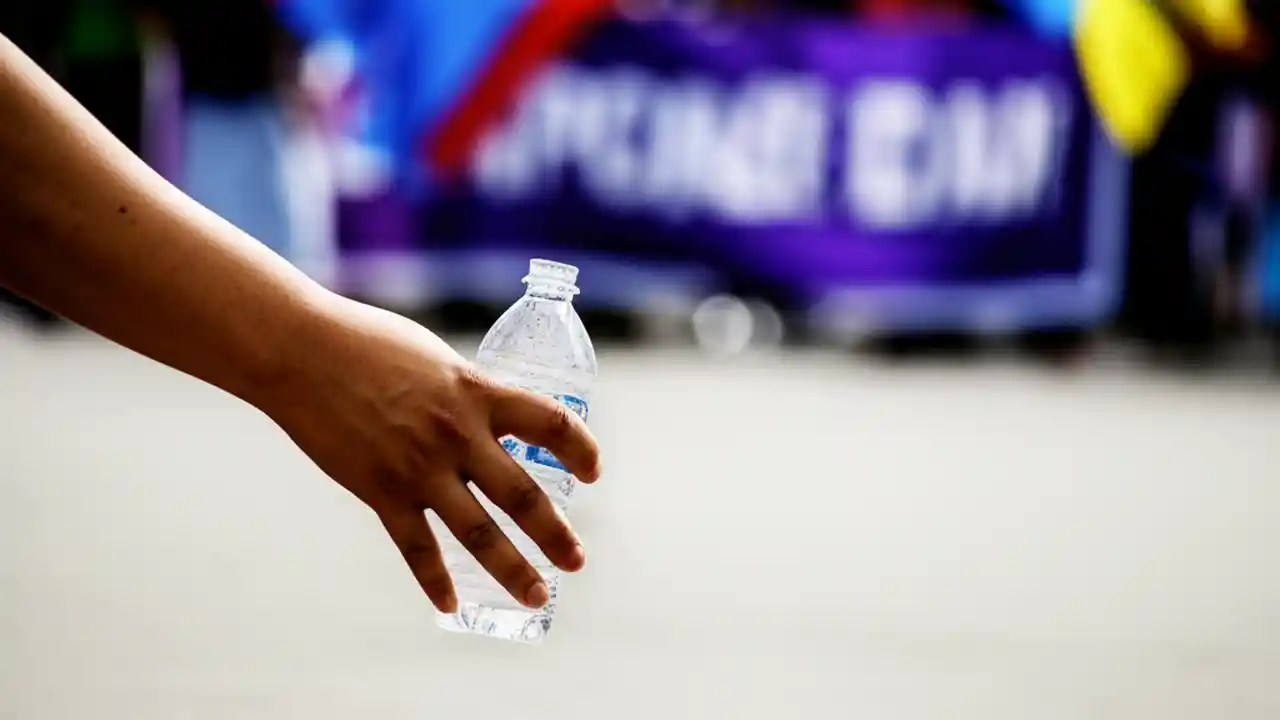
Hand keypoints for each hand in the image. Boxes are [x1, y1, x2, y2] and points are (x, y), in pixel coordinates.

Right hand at [261, 297, 601, 612]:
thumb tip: (485, 417)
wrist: (302, 351)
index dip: (580, 448)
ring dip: (512, 569)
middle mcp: (458, 434)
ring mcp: (420, 468)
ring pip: (478, 533)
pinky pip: (416, 547)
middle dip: (554, 534)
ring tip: (537, 596)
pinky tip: (450, 605)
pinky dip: (434, 581)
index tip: (594, 471)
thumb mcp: (435, 360)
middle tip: (576, 561)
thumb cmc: (367, 343)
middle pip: (522, 494)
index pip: (550, 423)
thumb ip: (465, 395)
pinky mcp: (381, 490)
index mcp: (477, 392)